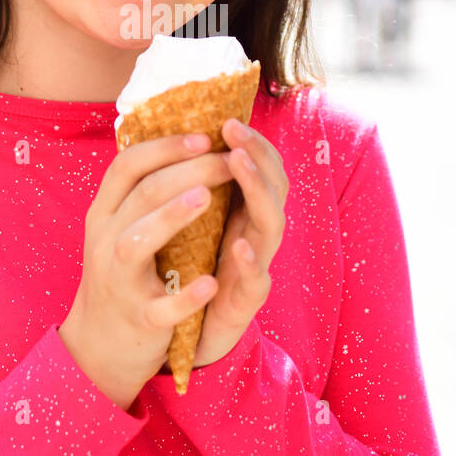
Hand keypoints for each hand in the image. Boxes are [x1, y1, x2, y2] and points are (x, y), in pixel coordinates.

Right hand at [61, 133, 234, 409]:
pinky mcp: (139, 320)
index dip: (164, 147)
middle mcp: (105, 242)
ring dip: (171, 217)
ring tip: (207, 199)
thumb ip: (141, 192)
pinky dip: (186, 296)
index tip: (204, 137)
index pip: (127, 166)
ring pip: (136, 242)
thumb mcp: (118, 227)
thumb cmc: (122, 273)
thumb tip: (183, 141)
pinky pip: (160, 308)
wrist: (99, 343)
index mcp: (104, 214)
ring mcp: (119, 282)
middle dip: (188, 171)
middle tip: (227, 160)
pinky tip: (211, 283)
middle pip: (142, 194)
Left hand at [188, 117, 286, 369]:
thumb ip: (200, 189)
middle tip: (234, 129)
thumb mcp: (198, 227)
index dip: (250, 141)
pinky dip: (250, 264)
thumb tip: (181, 139)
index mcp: (243, 215)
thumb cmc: (195, 274)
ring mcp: (256, 268)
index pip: (260, 167)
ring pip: (271, 226)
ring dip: (257, 192)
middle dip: (256, 154)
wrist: (190, 338)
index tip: (227, 117)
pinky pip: (256, 283)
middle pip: (273, 187)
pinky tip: (239, 248)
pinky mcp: (246, 304)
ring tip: (238, 164)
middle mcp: (257, 235)